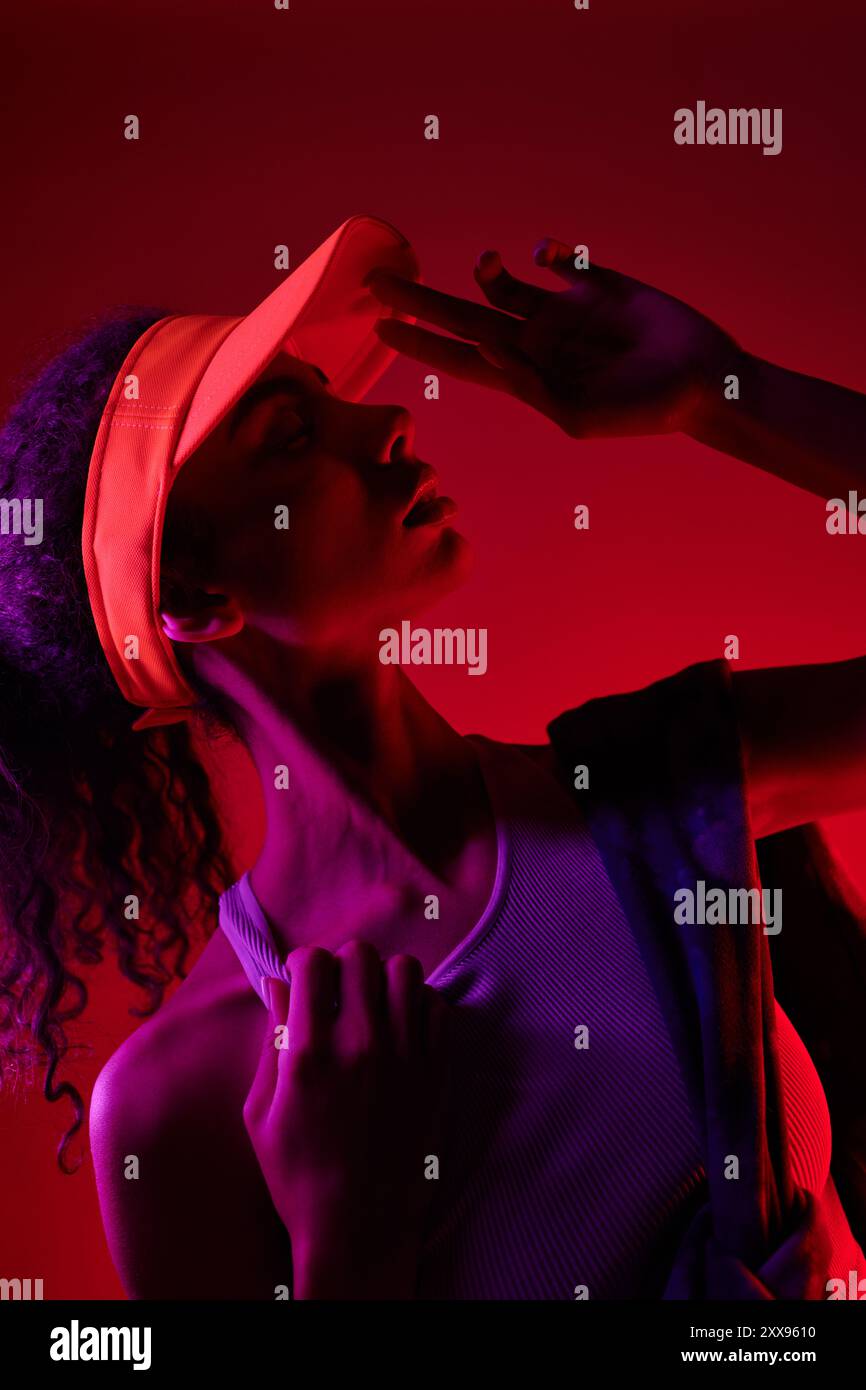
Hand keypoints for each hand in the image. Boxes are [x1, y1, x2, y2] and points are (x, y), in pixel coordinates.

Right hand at [243, 941, 450, 1299]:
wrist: (358, 1230)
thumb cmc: (297, 1176)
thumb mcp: (261, 1112)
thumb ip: (272, 1040)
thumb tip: (276, 985)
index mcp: (309, 1053)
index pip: (313, 962)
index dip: (304, 965)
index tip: (304, 984)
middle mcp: (361, 1045)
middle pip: (360, 955)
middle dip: (342, 965)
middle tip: (338, 993)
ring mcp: (405, 1057)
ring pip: (405, 970)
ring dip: (384, 979)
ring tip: (373, 1005)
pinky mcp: (435, 1072)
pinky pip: (438, 1006)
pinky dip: (419, 1005)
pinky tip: (402, 1027)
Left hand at [367, 238, 740, 439]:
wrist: (702, 380)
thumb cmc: (643, 411)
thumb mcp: (579, 415)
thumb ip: (530, 388)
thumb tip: (487, 346)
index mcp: (526, 377)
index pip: (460, 359)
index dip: (419, 344)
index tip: (378, 326)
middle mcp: (535, 343)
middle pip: (464, 318)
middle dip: (419, 300)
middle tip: (377, 279)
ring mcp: (561, 312)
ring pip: (501, 286)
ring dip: (485, 272)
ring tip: (487, 264)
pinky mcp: (593, 283)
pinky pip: (554, 259)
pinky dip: (544, 251)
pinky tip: (542, 254)